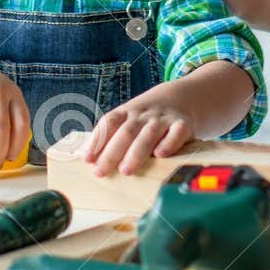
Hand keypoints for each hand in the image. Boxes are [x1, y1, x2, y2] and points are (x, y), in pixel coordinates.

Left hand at [82, 90, 196, 176]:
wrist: (180, 97)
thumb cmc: (146, 118)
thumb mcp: (128, 119)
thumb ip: (110, 137)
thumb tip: (87, 159)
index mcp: (126, 112)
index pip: (109, 123)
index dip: (97, 140)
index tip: (87, 159)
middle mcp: (143, 115)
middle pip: (126, 132)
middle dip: (112, 153)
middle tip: (101, 172)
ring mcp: (163, 119)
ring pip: (148, 134)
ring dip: (136, 153)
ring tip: (125, 171)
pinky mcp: (182, 125)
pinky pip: (176, 133)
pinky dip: (169, 143)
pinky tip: (160, 155)